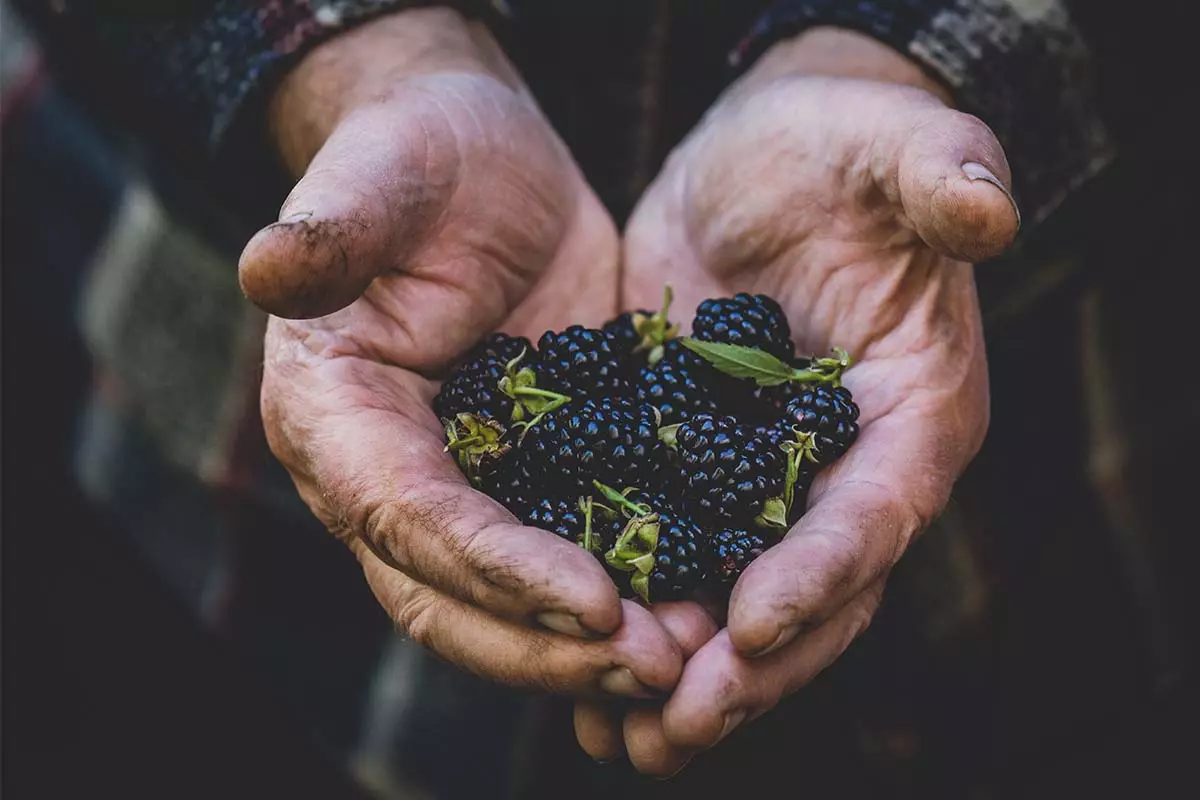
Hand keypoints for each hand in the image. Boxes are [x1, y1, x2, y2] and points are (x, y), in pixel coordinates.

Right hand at [241, 9, 683, 697]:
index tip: (596, 603)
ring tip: (697, 653)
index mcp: (333, 415)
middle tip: (662, 666)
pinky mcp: (532, 479)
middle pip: (451, 599)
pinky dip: (630, 595)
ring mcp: (461, 490)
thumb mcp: (383, 174)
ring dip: (591, 648)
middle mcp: (387, 477)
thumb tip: (268, 268)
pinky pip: (571, 558)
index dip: (494, 570)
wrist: (480, 166)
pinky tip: (707, 608)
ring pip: (509, 606)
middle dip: (549, 646)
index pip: (405, 516)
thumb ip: (335, 227)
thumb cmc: (419, 156)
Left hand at [578, 28, 1018, 772]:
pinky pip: (677, 567)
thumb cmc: (836, 146)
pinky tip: (579, 679)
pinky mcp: (699, 475)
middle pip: (815, 594)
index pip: (878, 509)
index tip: (750, 625)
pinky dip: (640, 624)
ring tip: (621, 739)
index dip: (822, 570)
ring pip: (740, 604)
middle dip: (749, 668)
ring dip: (689, 679)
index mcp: (913, 413)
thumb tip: (987, 209)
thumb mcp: (886, 145)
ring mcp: (772, 486)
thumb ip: (939, 174)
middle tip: (675, 725)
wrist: (764, 164)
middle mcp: (850, 472)